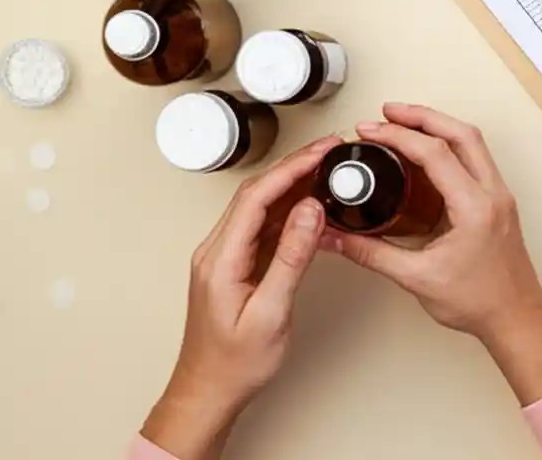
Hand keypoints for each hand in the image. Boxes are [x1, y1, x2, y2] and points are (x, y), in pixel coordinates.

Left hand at [142, 136, 341, 458]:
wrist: (209, 391)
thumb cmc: (234, 362)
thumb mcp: (270, 311)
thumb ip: (291, 258)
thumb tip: (311, 211)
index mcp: (220, 258)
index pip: (257, 196)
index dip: (292, 168)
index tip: (322, 151)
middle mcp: (218, 250)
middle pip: (257, 192)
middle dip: (296, 166)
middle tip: (332, 150)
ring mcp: (226, 257)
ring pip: (261, 206)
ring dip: (294, 184)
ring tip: (328, 169)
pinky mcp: (237, 265)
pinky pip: (264, 226)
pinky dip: (290, 209)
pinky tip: (311, 205)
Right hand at [324, 103, 541, 403]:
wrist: (516, 317)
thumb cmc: (479, 302)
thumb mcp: (416, 278)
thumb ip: (371, 253)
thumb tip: (336, 237)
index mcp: (475, 208)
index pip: (435, 154)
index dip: (398, 136)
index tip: (370, 131)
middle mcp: (493, 194)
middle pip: (461, 133)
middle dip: (422, 116)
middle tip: (388, 111)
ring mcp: (499, 196)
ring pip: (472, 143)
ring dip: (439, 127)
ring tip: (404, 124)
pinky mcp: (497, 202)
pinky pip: (475, 160)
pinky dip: (450, 147)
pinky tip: (425, 154)